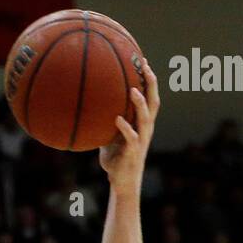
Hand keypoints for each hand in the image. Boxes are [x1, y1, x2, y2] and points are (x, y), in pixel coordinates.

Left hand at [99, 59, 159, 195]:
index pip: (150, 97)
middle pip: (154, 102)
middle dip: (151, 84)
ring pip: (145, 118)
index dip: (149, 79)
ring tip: (133, 91)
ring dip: (140, 104)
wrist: (121, 182)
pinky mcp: (133, 152)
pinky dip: (125, 127)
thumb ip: (105, 120)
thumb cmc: (115, 158)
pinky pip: (131, 138)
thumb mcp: (110, 135)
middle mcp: (146, 129)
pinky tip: (117, 119)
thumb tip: (89, 105)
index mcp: (143, 123)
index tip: (143, 60)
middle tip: (145, 66)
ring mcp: (141, 140)